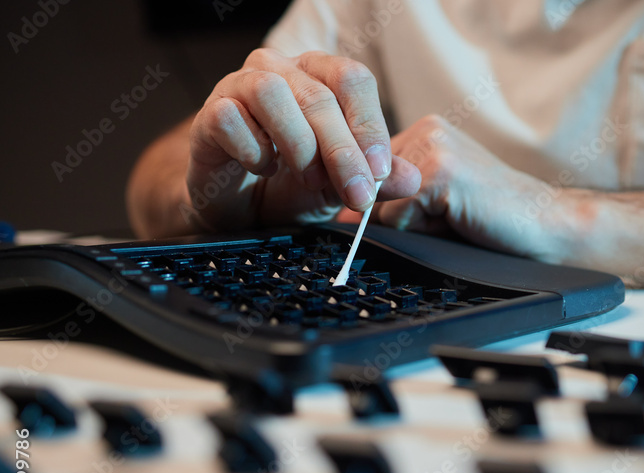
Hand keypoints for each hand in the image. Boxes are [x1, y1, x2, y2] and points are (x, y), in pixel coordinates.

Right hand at [185, 48, 420, 229]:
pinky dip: (252, 150)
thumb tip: (413, 180)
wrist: (241, 210)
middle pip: (317, 96)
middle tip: (356, 195)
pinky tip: (262, 169)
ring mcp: (239, 87)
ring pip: (271, 93)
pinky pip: (230, 118)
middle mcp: (280, 71)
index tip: (380, 172)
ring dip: (297, 145)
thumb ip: (377, 180)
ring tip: (306, 177)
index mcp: (319, 76)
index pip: (352, 80)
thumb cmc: (292, 186)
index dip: (369, 125)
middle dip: (342, 152)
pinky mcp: (209, 114)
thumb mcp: (343, 186)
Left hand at [375, 115, 573, 263]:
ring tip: (454, 221)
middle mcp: (426, 131)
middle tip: (442, 221)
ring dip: (409, 227)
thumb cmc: (494, 221)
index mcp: (425, 134)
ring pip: (378, 203)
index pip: (366, 171)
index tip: (394, 222)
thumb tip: (341, 217)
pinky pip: (396, 216)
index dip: (370, 204)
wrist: (545, 226)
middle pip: (366, 188)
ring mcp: (434, 147)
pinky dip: (419, 232)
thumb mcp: (435, 205)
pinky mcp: (441, 172)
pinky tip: (457, 223)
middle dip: (392, 218)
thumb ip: (394, 201)